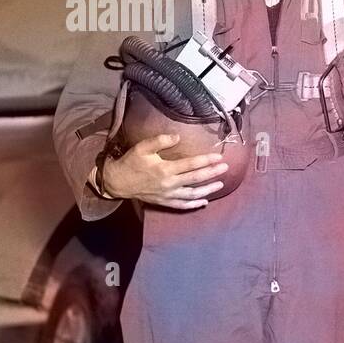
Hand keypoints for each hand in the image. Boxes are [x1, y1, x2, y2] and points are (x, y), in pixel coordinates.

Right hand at [102, 133, 227, 209]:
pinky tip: (204, 202)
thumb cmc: (130, 162)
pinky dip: (194, 204)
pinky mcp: (164, 202)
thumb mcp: (142, 147)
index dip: (206, 160)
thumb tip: (177, 136)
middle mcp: (169, 183)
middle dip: (212, 173)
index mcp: (165, 169)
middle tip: (226, 168)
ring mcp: (167, 195)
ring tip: (220, 184)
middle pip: (196, 179)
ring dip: (208, 190)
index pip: (191, 164)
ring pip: (192, 194)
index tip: (219, 157)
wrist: (117, 182)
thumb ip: (160, 140)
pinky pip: (182, 205)